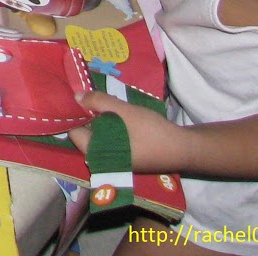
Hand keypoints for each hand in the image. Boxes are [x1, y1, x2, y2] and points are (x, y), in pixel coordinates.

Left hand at [68, 89, 187, 172]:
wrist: (182, 149)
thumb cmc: (150, 131)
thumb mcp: (123, 111)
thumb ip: (98, 102)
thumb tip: (75, 96)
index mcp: (96, 153)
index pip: (75, 132)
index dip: (76, 114)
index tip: (79, 97)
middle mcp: (102, 162)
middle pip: (88, 134)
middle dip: (91, 115)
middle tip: (96, 96)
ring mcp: (115, 162)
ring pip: (101, 136)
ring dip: (103, 121)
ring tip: (109, 103)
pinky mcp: (127, 160)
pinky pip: (112, 141)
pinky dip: (113, 129)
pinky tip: (121, 116)